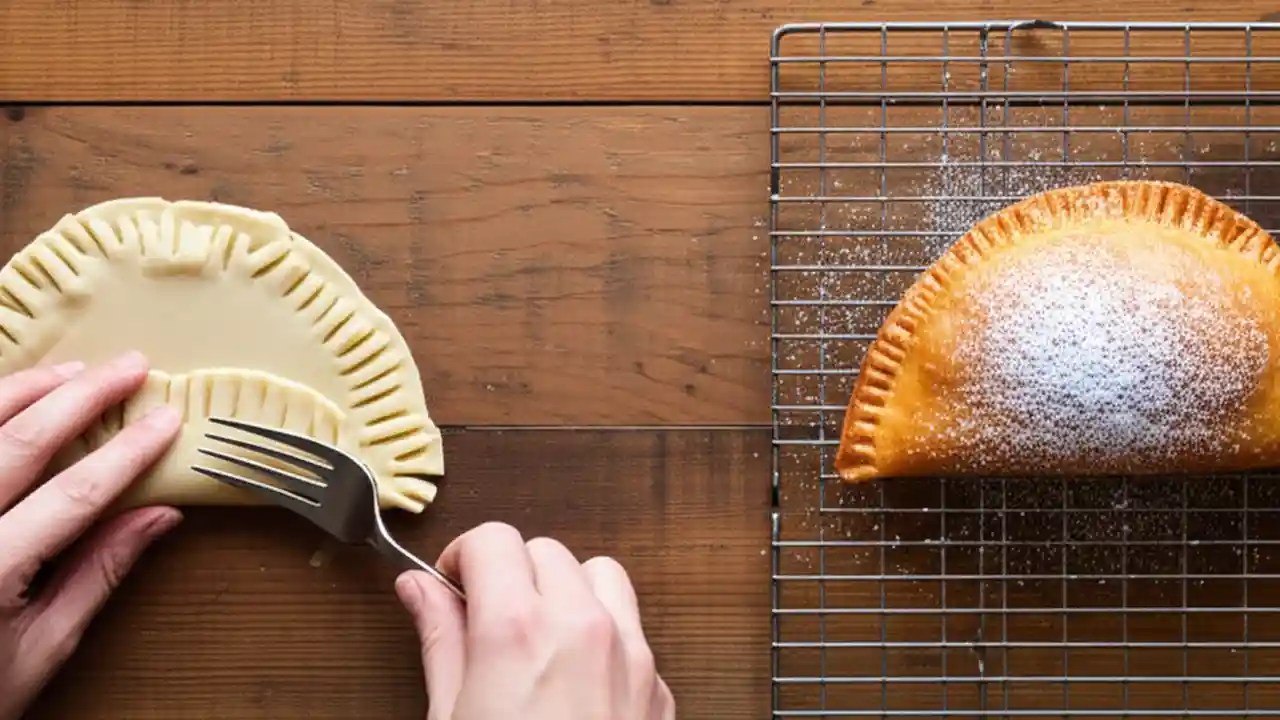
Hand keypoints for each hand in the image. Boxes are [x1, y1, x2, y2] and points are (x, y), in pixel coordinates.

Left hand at [0, 352, 181, 719]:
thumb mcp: (40, 648)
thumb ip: (97, 575)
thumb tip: (159, 517)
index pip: (75, 493)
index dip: (127, 452)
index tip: (167, 420)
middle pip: (21, 442)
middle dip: (83, 397)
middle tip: (131, 366)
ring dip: (26, 390)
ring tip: (73, 371)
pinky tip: (8, 397)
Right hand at [395, 522, 675, 719]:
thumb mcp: (450, 718)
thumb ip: (440, 641)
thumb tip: (419, 592)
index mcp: (518, 629)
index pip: (494, 539)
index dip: (464, 557)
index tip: (452, 586)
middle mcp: (582, 628)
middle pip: (546, 550)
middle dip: (510, 573)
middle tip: (484, 617)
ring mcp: (630, 656)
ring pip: (600, 575)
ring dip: (565, 590)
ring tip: (535, 636)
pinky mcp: (657, 688)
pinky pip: (632, 628)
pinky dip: (603, 633)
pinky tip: (574, 678)